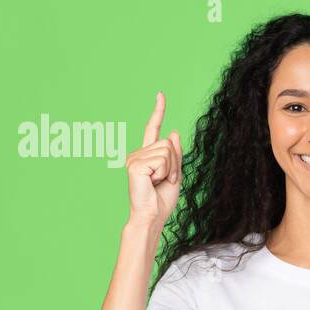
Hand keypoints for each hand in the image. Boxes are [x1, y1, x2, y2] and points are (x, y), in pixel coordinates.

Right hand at [126, 91, 181, 227]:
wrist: (153, 215)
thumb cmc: (162, 199)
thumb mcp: (175, 174)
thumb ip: (175, 154)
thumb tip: (173, 131)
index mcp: (146, 155)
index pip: (153, 129)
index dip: (158, 112)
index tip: (160, 94)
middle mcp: (137, 154)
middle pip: (167, 144)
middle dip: (174, 164)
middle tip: (165, 180)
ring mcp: (134, 158)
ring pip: (166, 151)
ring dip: (170, 169)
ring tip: (159, 182)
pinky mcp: (134, 165)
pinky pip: (161, 160)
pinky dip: (164, 173)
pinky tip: (153, 182)